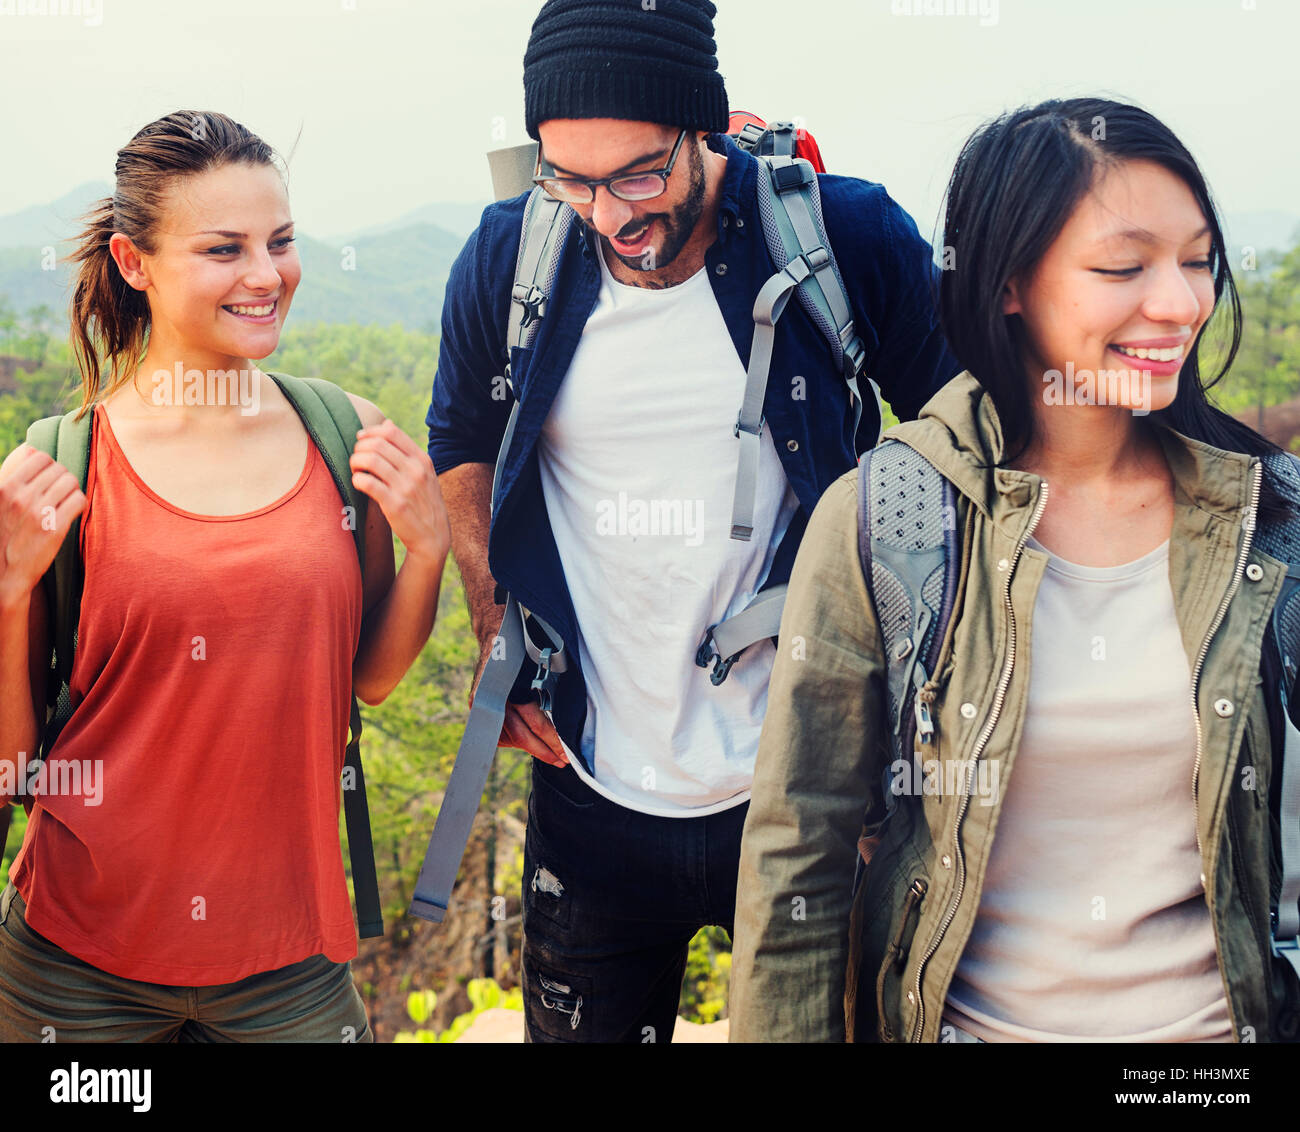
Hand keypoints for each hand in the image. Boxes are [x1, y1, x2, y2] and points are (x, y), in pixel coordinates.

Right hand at [0, 445, 84, 609]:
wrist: (4, 573)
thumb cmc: (3, 532)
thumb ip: (12, 475)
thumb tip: (30, 449)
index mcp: (4, 487)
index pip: (38, 456)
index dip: (47, 466)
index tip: (47, 478)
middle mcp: (20, 497)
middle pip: (58, 468)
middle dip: (61, 478)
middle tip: (58, 493)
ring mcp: (38, 512)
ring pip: (71, 481)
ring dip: (72, 490)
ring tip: (65, 501)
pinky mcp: (55, 528)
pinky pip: (79, 500)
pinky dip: (79, 503)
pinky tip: (71, 512)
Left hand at [348, 419, 450, 564]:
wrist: (433, 537)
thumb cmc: (424, 503)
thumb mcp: (425, 474)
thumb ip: (406, 450)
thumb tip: (387, 424)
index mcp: (423, 460)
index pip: (391, 432)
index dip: (370, 432)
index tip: (361, 440)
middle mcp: (416, 471)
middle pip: (377, 444)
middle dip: (360, 448)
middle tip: (357, 458)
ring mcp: (406, 487)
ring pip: (370, 460)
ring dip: (355, 462)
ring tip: (356, 470)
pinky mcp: (394, 504)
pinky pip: (367, 483)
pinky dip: (356, 479)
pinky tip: (358, 483)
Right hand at [470, 628, 566, 767]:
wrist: (499, 639)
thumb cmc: (526, 653)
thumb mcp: (542, 671)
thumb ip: (548, 696)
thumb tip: (566, 723)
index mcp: (516, 691)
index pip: (538, 724)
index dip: (553, 742)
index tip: (566, 754)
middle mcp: (497, 700)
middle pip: (522, 737)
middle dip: (544, 752)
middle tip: (561, 761)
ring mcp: (484, 706)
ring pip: (508, 738)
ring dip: (528, 747)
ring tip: (548, 753)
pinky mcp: (477, 708)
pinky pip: (497, 733)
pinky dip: (511, 739)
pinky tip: (525, 741)